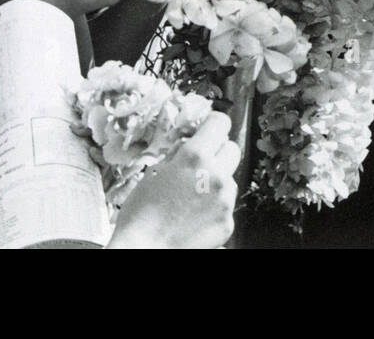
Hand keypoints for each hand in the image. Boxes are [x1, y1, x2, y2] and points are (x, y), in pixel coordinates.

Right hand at [108, 111, 239, 247]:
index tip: (209, 128)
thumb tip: (188, 145)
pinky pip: (226, 205)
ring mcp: (225, 200)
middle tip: (203, 162)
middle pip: (232, 149)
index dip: (214, 124)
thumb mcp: (153, 173)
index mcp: (195, 157)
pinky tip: (195, 215)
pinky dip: (215, 207)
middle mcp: (216, 175)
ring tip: (193, 196)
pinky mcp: (228, 222)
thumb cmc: (141, 214)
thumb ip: (177, 155)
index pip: (220, 123)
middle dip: (219, 151)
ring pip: (230, 179)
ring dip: (217, 181)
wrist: (145, 251)